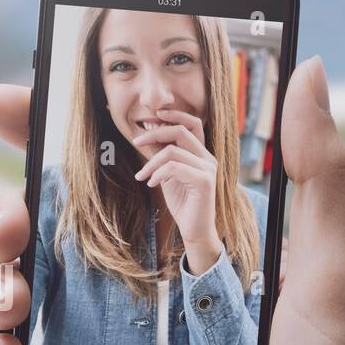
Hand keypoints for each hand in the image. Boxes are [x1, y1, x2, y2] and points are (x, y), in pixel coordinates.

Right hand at [0, 57, 344, 344]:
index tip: (7, 102)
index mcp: (205, 249)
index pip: (122, 170)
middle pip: (56, 229)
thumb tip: (312, 74)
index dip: (59, 132)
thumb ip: (321, 177)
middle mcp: (155, 291)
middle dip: (11, 209)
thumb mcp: (335, 281)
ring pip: (28, 295)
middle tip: (10, 219)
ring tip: (6, 294)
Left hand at [132, 109, 220, 273]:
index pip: (191, 123)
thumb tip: (145, 135)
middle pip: (181, 131)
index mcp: (201, 153)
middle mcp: (208, 157)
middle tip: (136, 142)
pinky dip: (158, 174)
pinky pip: (174, 168)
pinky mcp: (204, 181)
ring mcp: (209, 168)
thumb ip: (160, 155)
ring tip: (142, 176)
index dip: (172, 115)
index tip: (150, 118)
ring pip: (172, 151)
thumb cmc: (181, 202)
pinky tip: (152, 184)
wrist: (193, 230)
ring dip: (151, 163)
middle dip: (155, 133)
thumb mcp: (166, 174)